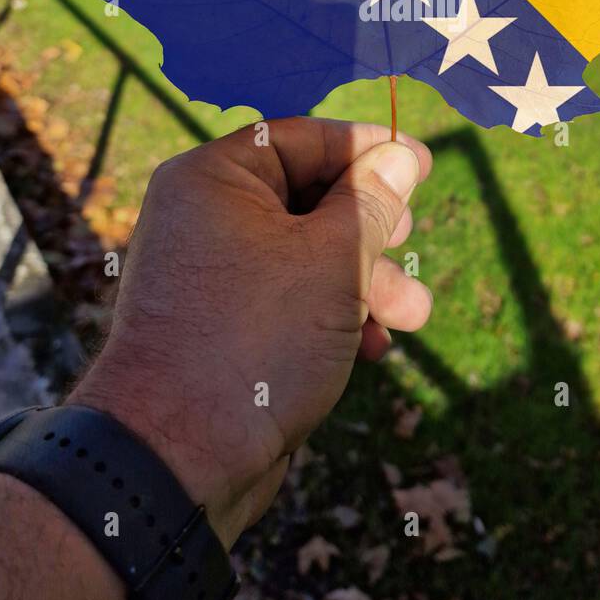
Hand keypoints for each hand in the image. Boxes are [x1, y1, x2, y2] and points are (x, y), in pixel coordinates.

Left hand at [70, 117, 432, 546]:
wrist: (177, 460)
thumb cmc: (256, 340)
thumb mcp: (332, 259)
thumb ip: (370, 202)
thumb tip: (396, 156)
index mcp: (214, 179)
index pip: (300, 139)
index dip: (365, 149)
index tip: (421, 164)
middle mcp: (205, 219)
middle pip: (308, 199)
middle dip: (372, 229)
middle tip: (409, 241)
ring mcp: (212, 278)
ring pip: (305, 257)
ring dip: (366, 281)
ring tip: (412, 315)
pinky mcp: (224, 330)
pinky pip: (288, 302)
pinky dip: (333, 315)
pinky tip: (374, 348)